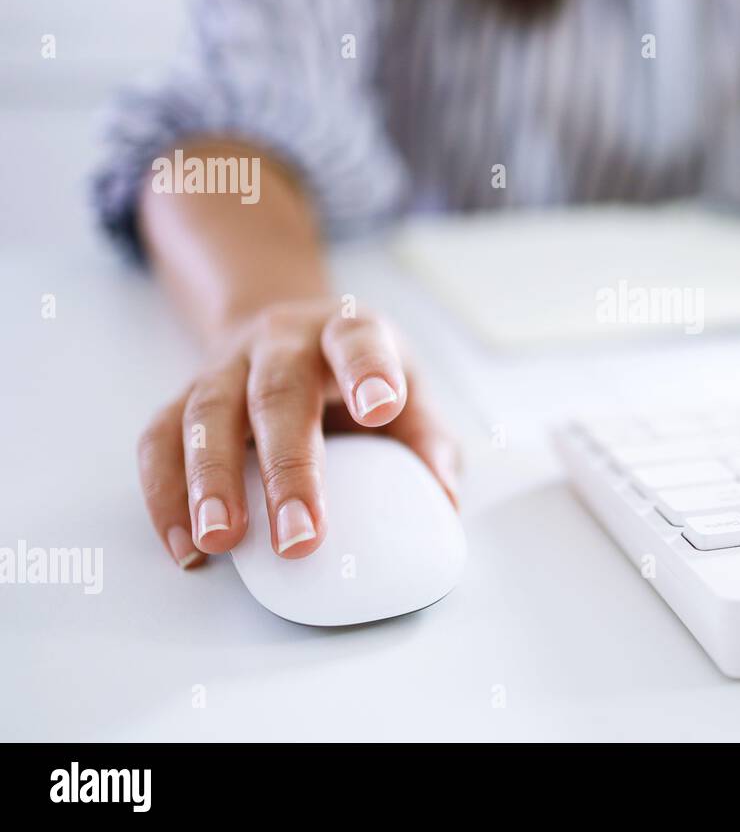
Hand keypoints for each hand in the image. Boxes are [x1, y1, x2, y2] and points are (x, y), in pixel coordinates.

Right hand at [137, 299, 459, 568]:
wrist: (286, 333)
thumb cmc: (358, 375)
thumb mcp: (407, 390)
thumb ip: (427, 441)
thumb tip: (443, 503)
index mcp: (346, 331)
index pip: (358, 341)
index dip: (368, 371)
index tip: (381, 409)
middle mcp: (281, 341)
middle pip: (277, 394)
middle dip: (287, 469)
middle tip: (300, 537)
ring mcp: (226, 366)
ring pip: (206, 413)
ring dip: (210, 482)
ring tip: (220, 541)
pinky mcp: (183, 398)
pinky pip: (160, 441)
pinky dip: (165, 494)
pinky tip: (185, 543)